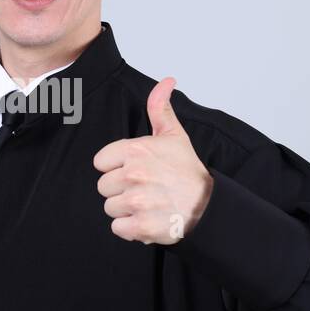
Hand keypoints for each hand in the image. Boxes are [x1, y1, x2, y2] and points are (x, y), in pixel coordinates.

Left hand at [93, 77, 213, 244]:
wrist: (208, 206)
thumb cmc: (188, 172)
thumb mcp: (175, 136)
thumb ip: (160, 108)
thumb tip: (165, 82)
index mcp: (136, 150)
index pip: (100, 162)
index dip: (116, 167)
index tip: (135, 170)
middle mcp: (133, 175)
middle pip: (103, 186)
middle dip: (121, 190)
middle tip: (145, 188)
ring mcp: (136, 202)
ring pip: (110, 208)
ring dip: (126, 210)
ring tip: (148, 204)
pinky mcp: (140, 226)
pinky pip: (117, 228)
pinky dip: (130, 228)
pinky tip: (147, 219)